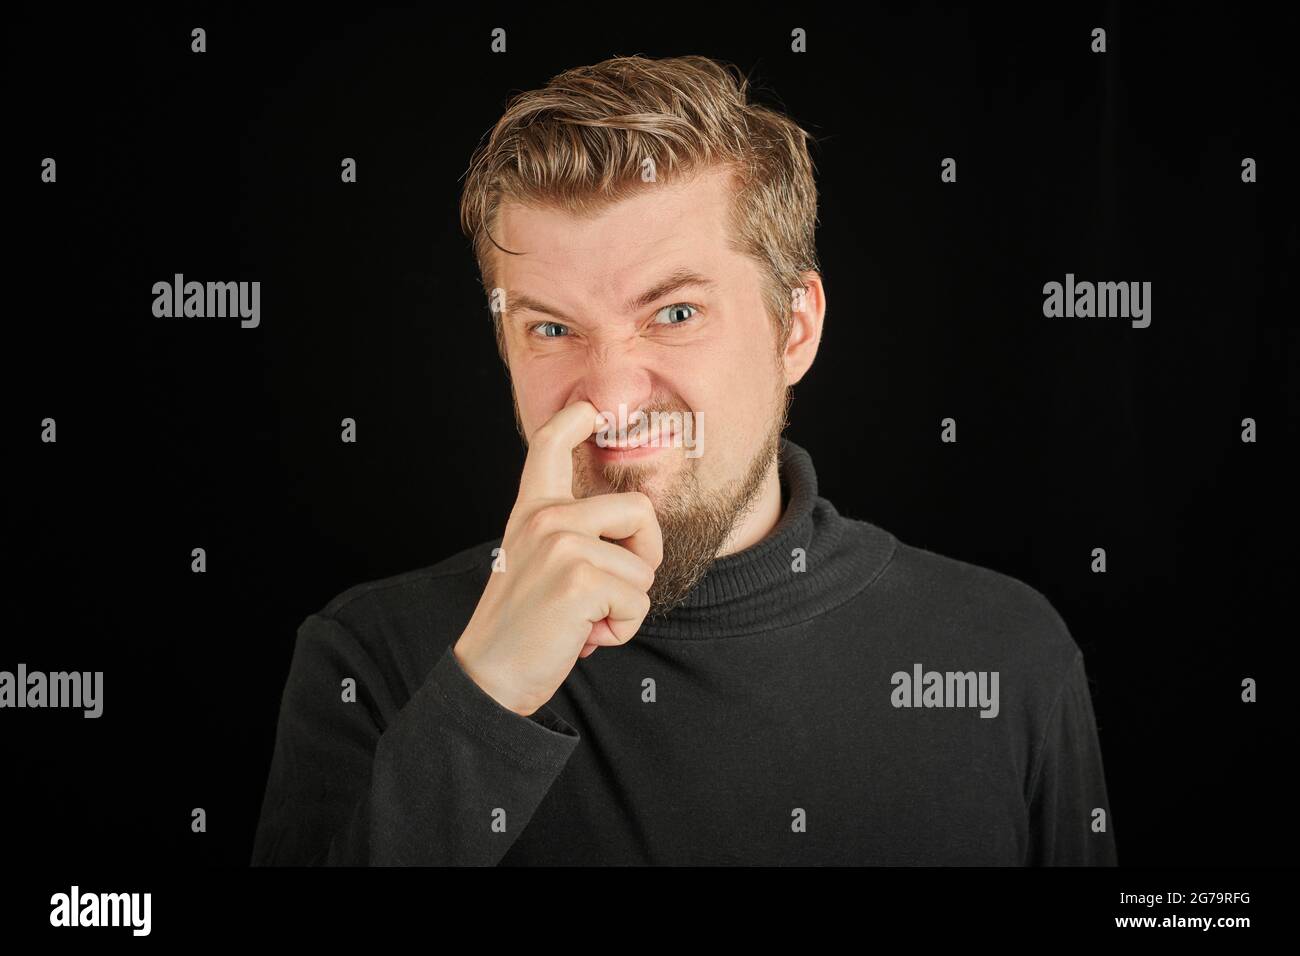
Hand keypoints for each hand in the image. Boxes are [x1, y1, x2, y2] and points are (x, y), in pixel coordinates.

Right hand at [452, 401, 662, 715]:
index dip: (576, 421)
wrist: (491, 677)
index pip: (549, 446)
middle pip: (640, 511)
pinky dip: (622, 629)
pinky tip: (585, 636)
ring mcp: (561, 544)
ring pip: (643, 568)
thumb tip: (633, 526)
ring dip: (626, 607)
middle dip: (644, 557)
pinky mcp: (579, 578)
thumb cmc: (525, 628)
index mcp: (532, 512)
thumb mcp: (537, 565)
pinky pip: (637, 601)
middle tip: (610, 594)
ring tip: (584, 621)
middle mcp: (545, 518)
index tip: (592, 410)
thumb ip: (571, 538)